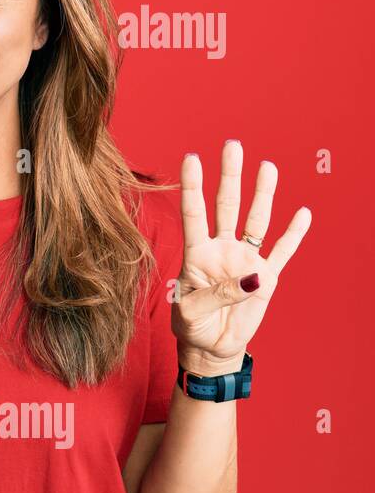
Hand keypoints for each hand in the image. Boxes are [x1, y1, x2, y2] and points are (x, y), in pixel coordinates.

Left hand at [171, 140, 310, 371]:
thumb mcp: (191, 312)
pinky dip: (293, 234)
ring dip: (263, 195)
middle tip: (233, 145)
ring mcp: (245, 261)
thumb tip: (254, 278)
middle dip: (230, 176)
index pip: (193, 213)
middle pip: (226, 206)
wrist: (210, 347)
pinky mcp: (266, 278)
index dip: (192, 186)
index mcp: (196, 253)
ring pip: (256, 221)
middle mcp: (221, 250)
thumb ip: (217, 294)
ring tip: (267, 167)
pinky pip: (283, 252)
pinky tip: (302, 213)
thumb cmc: (191, 326)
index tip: (191, 157)